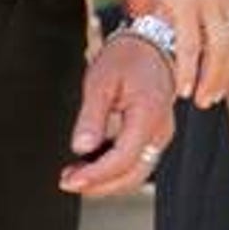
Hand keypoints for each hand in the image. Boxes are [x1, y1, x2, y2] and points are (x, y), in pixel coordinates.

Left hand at [59, 36, 174, 195]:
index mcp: (149, 115)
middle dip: (100, 185)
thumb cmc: (127, 58)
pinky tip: (91, 164)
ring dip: (106, 181)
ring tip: (75, 175)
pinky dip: (114, 170)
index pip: (123, 159)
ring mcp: (160, 134)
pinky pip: (137, 161)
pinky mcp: (154, 135)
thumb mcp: (101, 82)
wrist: (151, 44)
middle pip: (133, 175)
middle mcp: (160, 130)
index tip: (70, 180)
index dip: (95, 175)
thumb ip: (92, 117)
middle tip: (68, 182)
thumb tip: (81, 148)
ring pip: (136, 173)